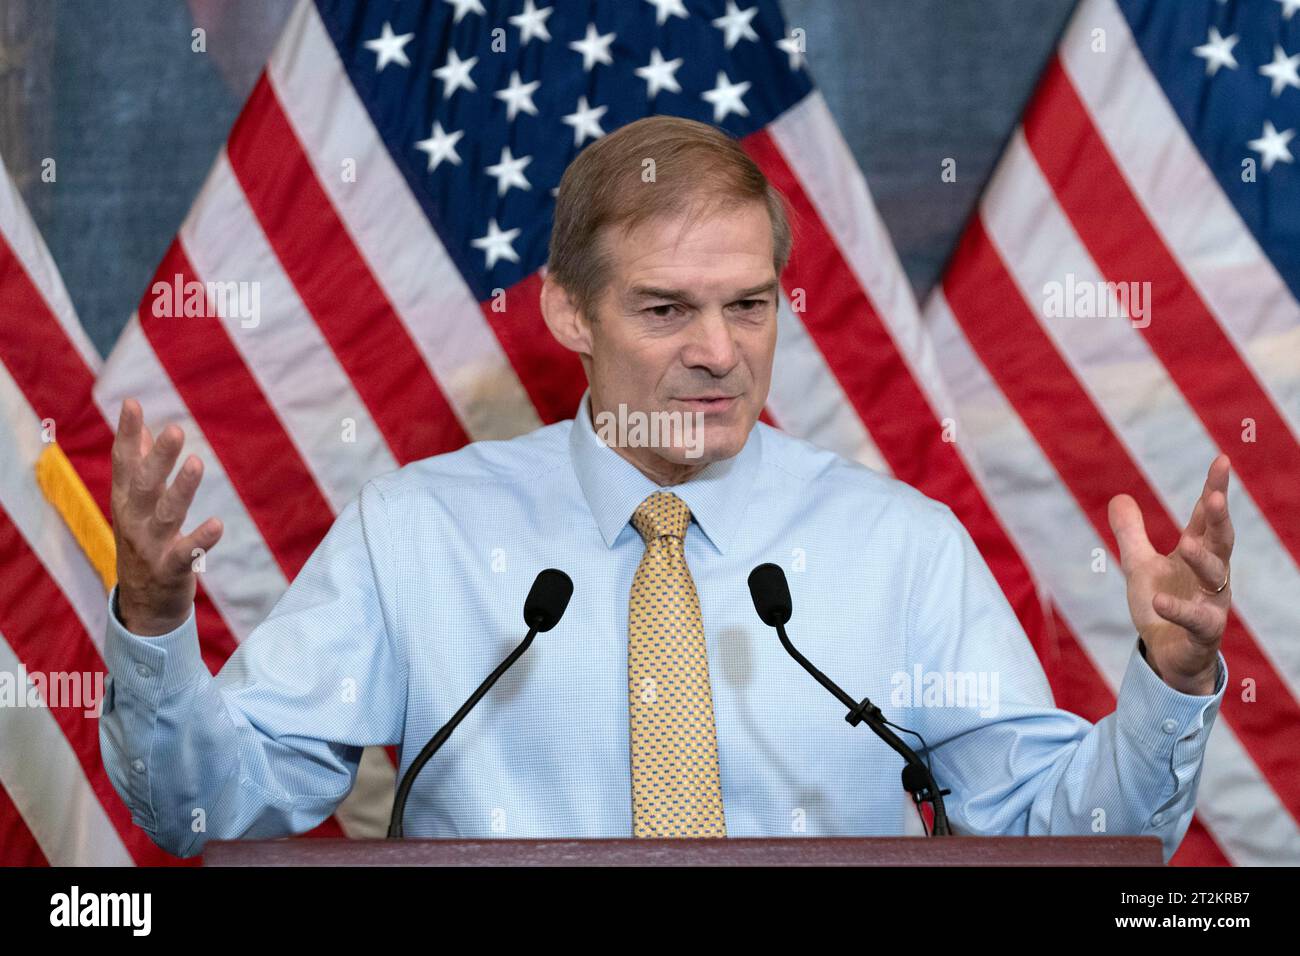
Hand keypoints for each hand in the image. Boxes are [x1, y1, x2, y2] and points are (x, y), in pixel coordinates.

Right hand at [110, 399, 222, 634]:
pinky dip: (201, 539)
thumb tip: (139, 429)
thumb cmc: (143, 543)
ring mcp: (150, 547)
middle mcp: (134, 521)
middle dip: (158, 458)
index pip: (124, 463)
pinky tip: (218, 524)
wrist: (143, 605)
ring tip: (198, 463)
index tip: (131, 403)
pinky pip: (186, 553)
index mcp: (125, 502)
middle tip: (175, 430)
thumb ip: (137, 467)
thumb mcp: (135, 506)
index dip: (127, 434)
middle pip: (144, 485)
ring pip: (166, 515)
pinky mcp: (170, 570)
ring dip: (181, 489)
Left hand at [1108, 454, 1232, 695]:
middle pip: (1221, 541)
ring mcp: (1211, 603)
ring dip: (1203, 559)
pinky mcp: (1203, 632)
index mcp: (1198, 554)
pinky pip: (1196, 619)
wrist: (1167, 655)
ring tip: (1187, 544)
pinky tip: (1159, 599)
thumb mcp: (1139, 565)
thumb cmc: (1162, 605)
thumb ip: (1131, 533)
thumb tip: (1118, 496)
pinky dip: (1178, 609)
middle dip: (1219, 519)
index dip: (1213, 490)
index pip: (1207, 518)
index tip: (1221, 461)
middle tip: (1214, 497)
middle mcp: (1211, 575)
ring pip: (1216, 577)